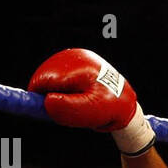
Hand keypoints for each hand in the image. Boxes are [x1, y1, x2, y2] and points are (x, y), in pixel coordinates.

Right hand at [28, 48, 154, 153]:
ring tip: (78, 102)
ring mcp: (72, 57)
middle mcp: (72, 56)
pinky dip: (63, 90)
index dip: (41, 99)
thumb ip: (69, 107)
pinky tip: (78, 96)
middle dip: (51, 97)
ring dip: (57, 94)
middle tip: (72, 107)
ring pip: (49, 80)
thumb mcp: (92, 111)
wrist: (125, 102)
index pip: (42, 80)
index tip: (54, 111)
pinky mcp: (72, 62)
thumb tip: (47, 101)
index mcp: (76, 64)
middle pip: (44, 78)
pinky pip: (57, 79)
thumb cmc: (111, 107)